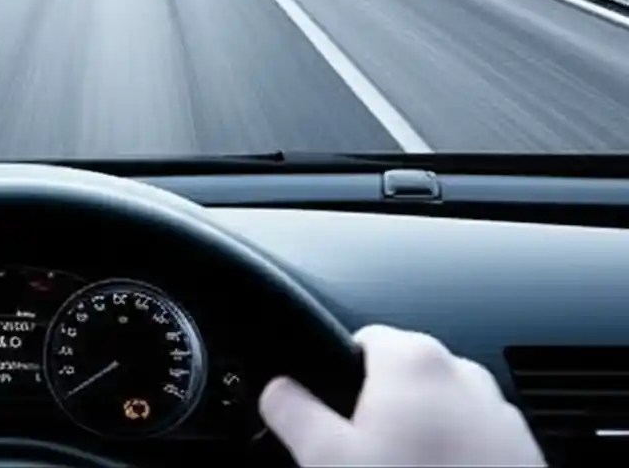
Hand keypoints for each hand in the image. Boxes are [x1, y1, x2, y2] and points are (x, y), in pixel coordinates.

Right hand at [258, 324, 544, 466]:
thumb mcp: (327, 457)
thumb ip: (292, 411)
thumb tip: (275, 392)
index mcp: (413, 359)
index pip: (360, 340)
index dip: (338, 378)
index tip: (334, 416)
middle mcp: (463, 372)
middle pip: (400, 376)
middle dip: (379, 411)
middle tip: (365, 457)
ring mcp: (499, 411)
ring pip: (439, 410)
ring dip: (419, 434)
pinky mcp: (521, 448)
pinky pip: (473, 439)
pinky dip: (454, 455)